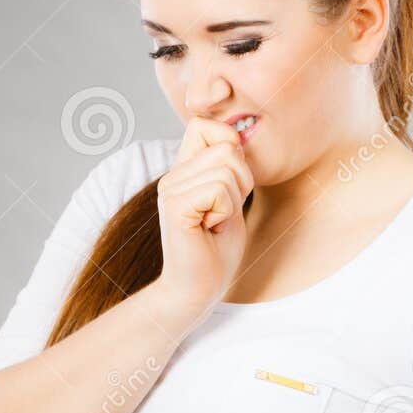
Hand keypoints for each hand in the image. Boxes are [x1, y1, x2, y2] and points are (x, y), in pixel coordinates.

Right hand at [153, 116, 254, 313]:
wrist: (199, 288)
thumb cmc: (218, 248)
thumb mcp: (232, 198)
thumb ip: (231, 168)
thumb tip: (238, 135)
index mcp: (184, 169)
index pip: (206, 124)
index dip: (231, 146)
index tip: (231, 186)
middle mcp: (173, 174)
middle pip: (228, 148)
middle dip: (242, 182)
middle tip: (224, 212)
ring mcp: (170, 188)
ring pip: (227, 169)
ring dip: (234, 201)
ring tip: (215, 222)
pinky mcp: (174, 206)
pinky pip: (219, 190)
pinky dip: (226, 212)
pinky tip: (210, 229)